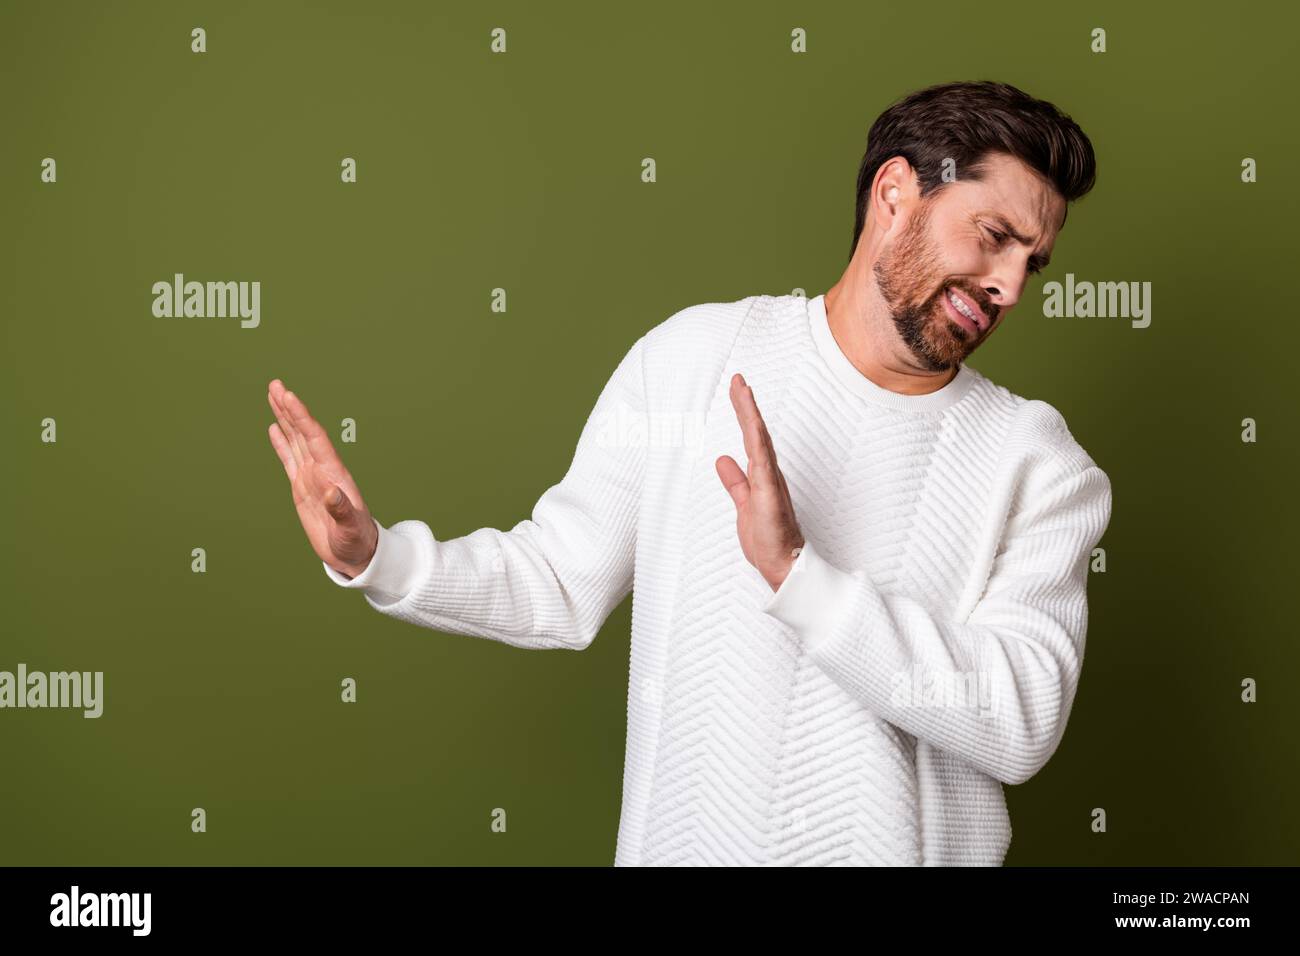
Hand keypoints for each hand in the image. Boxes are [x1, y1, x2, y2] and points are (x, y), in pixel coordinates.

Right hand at [266, 379, 378, 578]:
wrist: (356, 553)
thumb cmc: (356, 541)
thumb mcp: (350, 529)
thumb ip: (342, 510)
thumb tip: (332, 491)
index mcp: (334, 474)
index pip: (315, 439)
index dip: (302, 417)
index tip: (289, 396)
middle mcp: (322, 469)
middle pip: (303, 432)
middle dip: (289, 408)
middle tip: (275, 384)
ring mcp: (312, 476)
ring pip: (295, 440)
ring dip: (284, 418)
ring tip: (272, 394)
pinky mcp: (303, 487)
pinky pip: (289, 459)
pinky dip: (281, 442)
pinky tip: (273, 427)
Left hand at [715, 373, 804, 590]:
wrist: (783, 565)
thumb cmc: (768, 539)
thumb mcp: (743, 505)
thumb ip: (735, 482)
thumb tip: (723, 460)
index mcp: (762, 474)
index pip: (751, 437)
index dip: (744, 413)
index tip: (737, 390)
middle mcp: (769, 473)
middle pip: (756, 431)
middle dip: (746, 404)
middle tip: (738, 379)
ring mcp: (771, 481)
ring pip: (760, 440)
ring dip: (751, 415)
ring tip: (743, 389)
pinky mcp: (770, 494)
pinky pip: (763, 462)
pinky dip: (758, 441)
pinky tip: (753, 423)